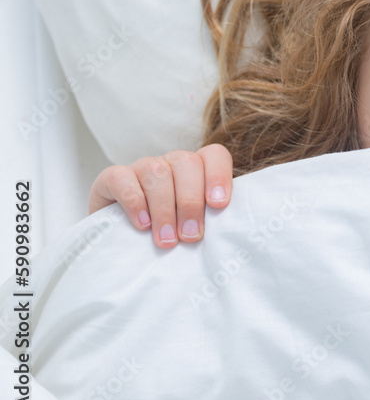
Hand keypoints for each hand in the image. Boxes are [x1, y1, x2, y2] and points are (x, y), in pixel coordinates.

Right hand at [88, 144, 233, 247]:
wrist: (122, 243)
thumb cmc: (170, 234)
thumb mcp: (194, 226)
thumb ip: (210, 220)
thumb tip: (227, 233)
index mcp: (197, 169)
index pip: (214, 156)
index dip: (219, 176)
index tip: (218, 205)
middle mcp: (171, 163)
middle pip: (186, 163)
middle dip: (191, 202)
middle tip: (191, 236)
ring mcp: (141, 167)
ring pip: (156, 172)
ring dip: (164, 208)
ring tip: (167, 240)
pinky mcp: (112, 178)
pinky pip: (122, 178)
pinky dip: (134, 202)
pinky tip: (142, 225)